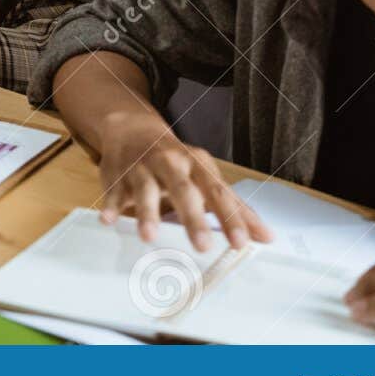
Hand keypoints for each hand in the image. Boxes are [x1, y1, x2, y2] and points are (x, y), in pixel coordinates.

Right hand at [96, 110, 272, 251]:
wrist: (132, 129)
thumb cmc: (176, 161)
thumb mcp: (204, 176)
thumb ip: (233, 207)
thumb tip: (266, 236)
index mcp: (196, 165)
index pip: (217, 193)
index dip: (230, 218)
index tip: (241, 243)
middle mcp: (170, 163)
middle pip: (183, 190)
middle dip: (193, 217)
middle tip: (203, 246)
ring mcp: (142, 168)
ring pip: (146, 189)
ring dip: (147, 212)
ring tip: (149, 237)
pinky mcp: (117, 176)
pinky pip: (114, 192)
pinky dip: (110, 205)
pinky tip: (109, 221)